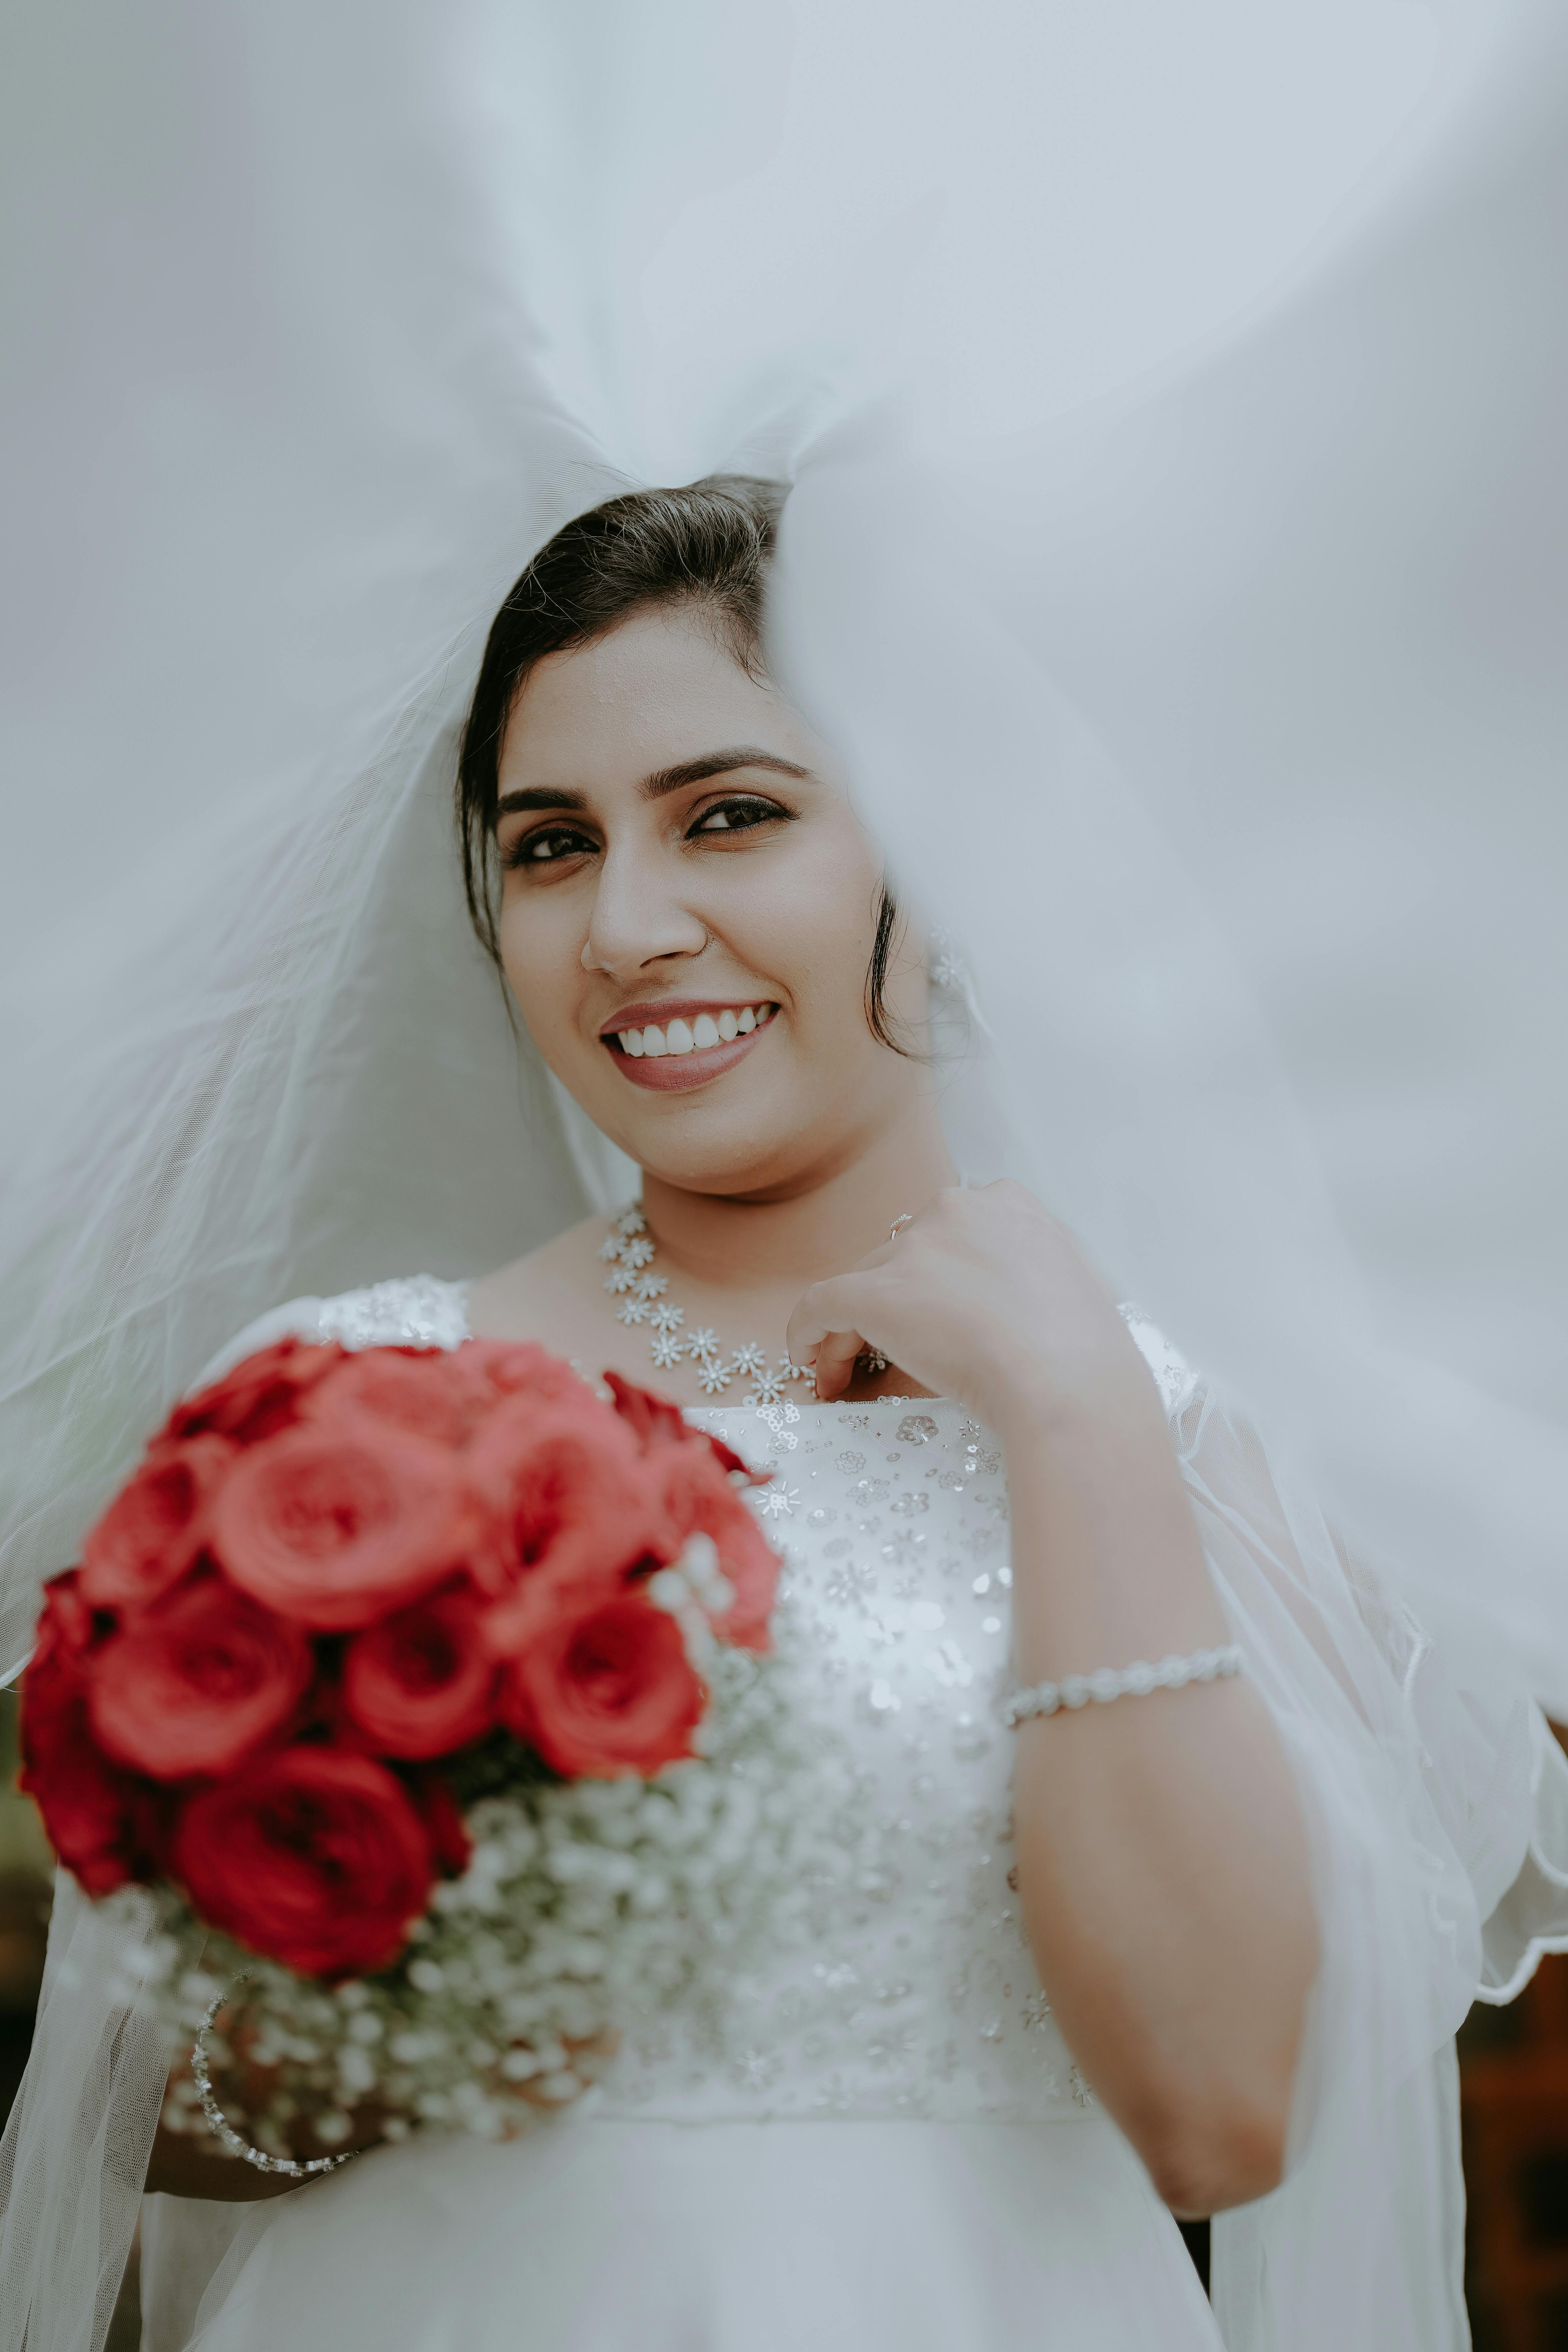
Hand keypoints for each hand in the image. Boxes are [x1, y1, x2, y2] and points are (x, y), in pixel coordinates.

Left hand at [784, 1180, 1154, 1432]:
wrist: (1071, 1382)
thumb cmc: (1085, 1352)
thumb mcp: (1070, 1284)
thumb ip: (1027, 1273)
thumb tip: (994, 1302)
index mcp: (1009, 1203)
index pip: (949, 1230)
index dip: (930, 1275)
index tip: (930, 1314)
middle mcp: (957, 1210)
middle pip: (901, 1256)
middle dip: (891, 1305)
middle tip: (885, 1356)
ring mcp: (916, 1249)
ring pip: (863, 1281)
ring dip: (851, 1328)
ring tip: (845, 1376)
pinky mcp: (878, 1292)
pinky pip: (820, 1304)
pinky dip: (806, 1332)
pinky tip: (810, 1363)